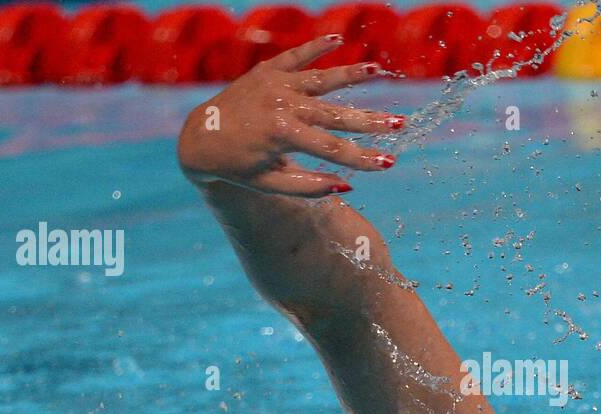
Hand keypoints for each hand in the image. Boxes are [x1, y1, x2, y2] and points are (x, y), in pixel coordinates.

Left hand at [177, 34, 403, 197]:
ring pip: (320, 80)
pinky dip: (316, 46)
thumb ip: (308, 187)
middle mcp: (280, 105)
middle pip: (334, 115)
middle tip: (400, 123)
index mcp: (280, 135)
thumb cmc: (238, 167)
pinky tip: (339, 39)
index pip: (331, 149)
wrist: (200, 138)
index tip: (389, 163)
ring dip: (350, 75)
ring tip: (377, 71)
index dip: (362, 158)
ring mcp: (274, 84)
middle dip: (369, 120)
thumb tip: (348, 186)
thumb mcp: (271, 184)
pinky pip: (296, 56)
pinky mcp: (267, 71)